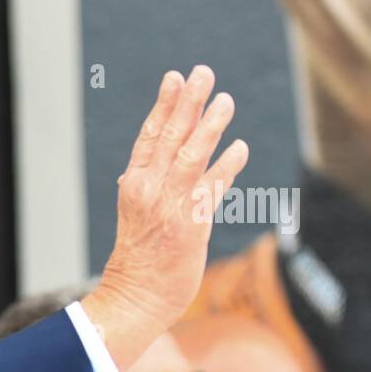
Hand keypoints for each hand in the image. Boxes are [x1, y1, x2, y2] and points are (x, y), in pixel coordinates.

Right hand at [82, 66, 248, 369]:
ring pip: (191, 156)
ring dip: (210, 126)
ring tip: (226, 101)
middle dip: (188, 103)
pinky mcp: (191, 225)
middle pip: (171, 137)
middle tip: (203, 73)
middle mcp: (149, 191)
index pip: (149, 137)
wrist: (134, 298)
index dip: (163, 106)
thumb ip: (136, 191)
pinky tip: (240, 147)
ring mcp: (169, 207)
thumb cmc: (137, 260)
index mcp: (133, 186)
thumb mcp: (131, 217)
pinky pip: (212, 189)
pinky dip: (227, 167)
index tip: (175, 78)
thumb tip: (130, 172)